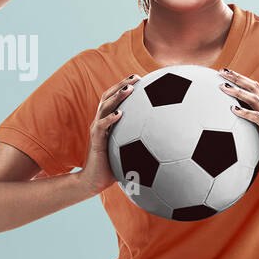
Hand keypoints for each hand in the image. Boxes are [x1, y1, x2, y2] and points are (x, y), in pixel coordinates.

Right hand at [79, 74, 140, 196]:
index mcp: (108, 122)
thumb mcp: (128, 151)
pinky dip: (110, 119)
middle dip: (121, 84)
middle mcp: (101, 122)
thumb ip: (140, 142)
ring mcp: (97, 130)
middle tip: (136, 77)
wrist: (93, 181)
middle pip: (108, 96)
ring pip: (105, 107)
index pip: (113, 98)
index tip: (140, 77)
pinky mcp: (96, 142)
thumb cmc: (113, 167)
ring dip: (117, 96)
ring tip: (129, 88)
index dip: (123, 85)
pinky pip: (102, 127)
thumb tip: (165, 139)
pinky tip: (120, 114)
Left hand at [220, 68, 258, 182]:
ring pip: (255, 100)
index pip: (252, 89)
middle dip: (238, 78)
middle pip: (254, 88)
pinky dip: (245, 112)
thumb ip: (240, 132)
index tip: (222, 73)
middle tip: (221, 72)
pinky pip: (258, 119)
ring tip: (223, 87)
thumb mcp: (251, 139)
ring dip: (238, 92)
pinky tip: (232, 109)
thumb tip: (217, 133)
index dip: (239, 79)